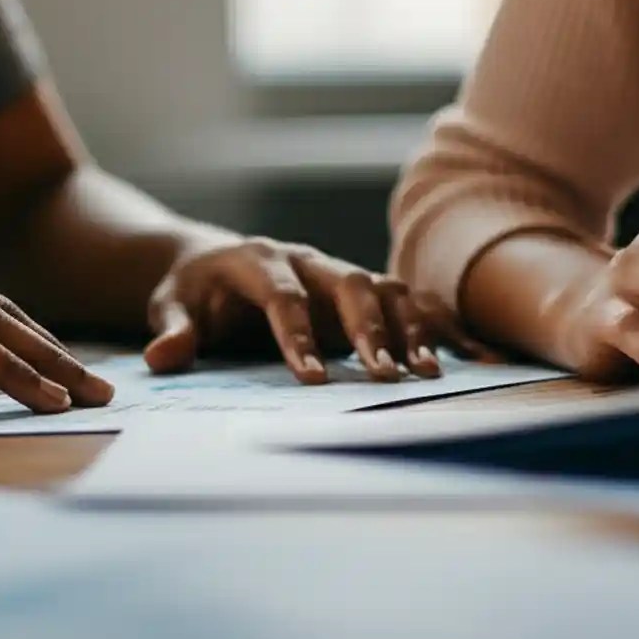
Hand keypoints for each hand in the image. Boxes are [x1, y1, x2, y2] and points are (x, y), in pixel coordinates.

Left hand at [142, 237, 448, 383]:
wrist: (211, 261)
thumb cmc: (191, 289)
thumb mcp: (170, 304)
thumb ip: (173, 331)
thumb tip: (160, 359)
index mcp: (260, 260)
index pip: (284, 295)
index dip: (297, 335)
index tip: (311, 378)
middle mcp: (309, 259)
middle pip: (350, 284)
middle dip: (369, 330)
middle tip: (384, 377)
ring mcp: (340, 272)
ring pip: (389, 291)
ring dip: (412, 330)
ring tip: (430, 374)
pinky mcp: (364, 290)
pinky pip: (411, 304)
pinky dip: (444, 329)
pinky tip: (479, 359)